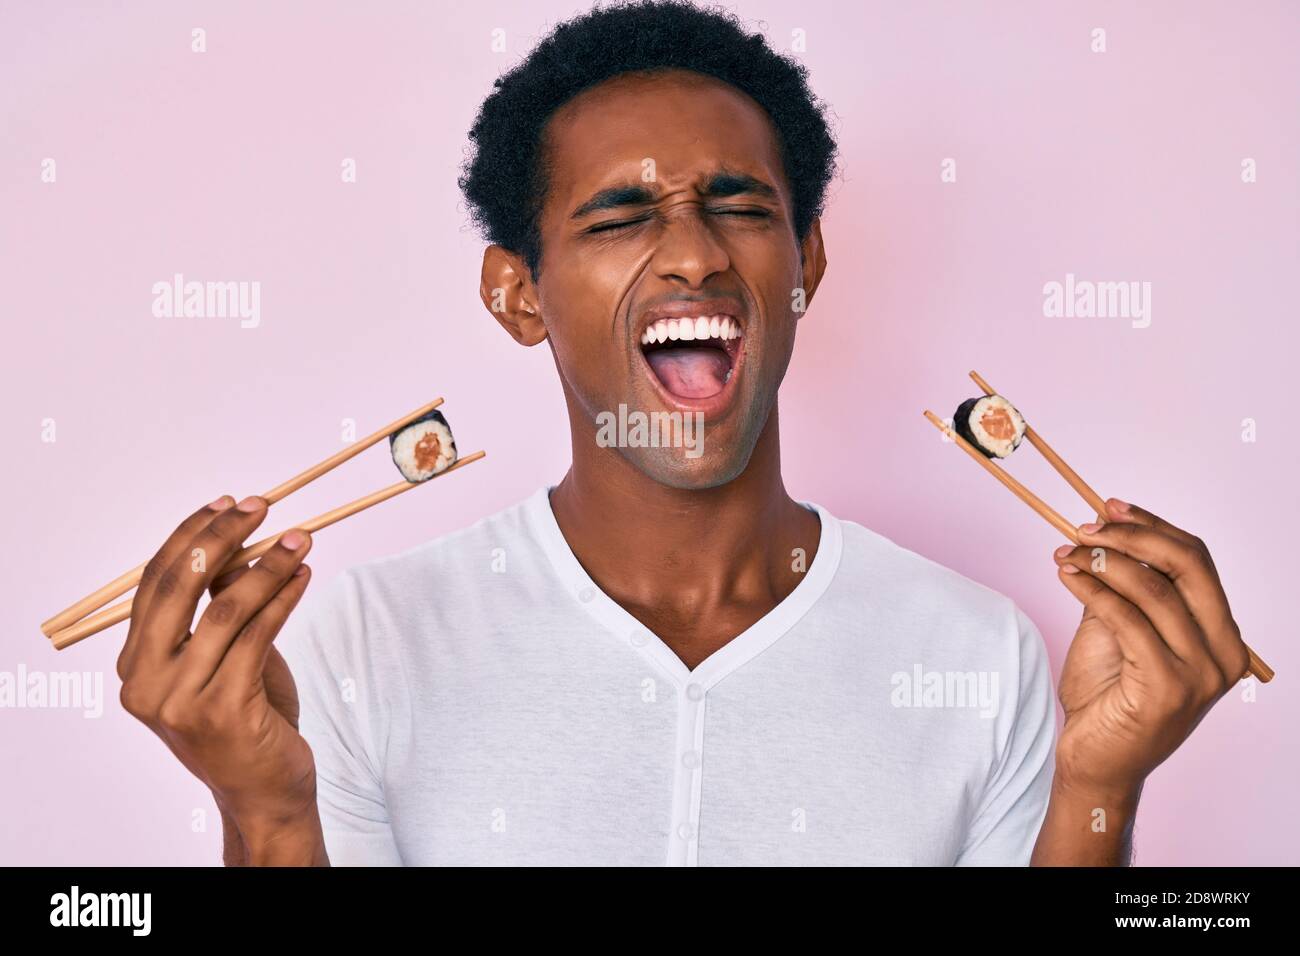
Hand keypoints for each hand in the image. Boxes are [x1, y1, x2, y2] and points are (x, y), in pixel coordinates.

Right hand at [116, 495, 321, 848]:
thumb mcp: (223, 658)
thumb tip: (238, 542)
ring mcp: (180, 700)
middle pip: (180, 585)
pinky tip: (304, 576)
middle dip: (224, 536)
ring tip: (301, 539)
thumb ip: (217, 609)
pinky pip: (258, 636)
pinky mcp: (223, 710)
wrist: (263, 790)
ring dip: (269, 565)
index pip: (155, 582)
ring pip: (226, 609)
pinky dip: (284, 598)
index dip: (191, 535)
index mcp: (133, 665)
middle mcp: (144, 683)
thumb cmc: (245, 718)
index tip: (229, 503)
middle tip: (264, 506)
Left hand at [1050, 497, 1248, 799]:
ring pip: (1153, 590)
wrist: (1096, 760)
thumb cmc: (1107, 696)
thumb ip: (1123, 588)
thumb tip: (1103, 529)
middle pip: (1187, 566)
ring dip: (1100, 562)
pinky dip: (1092, 589)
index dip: (1152, 527)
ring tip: (1064, 554)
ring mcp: (1201, 673)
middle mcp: (1223, 653)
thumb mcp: (1118, 630)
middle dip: (1132, 536)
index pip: (1197, 561)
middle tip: (1084, 526)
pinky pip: (1127, 620)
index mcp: (1221, 636)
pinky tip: (1067, 577)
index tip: (1109, 506)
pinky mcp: (1168, 688)